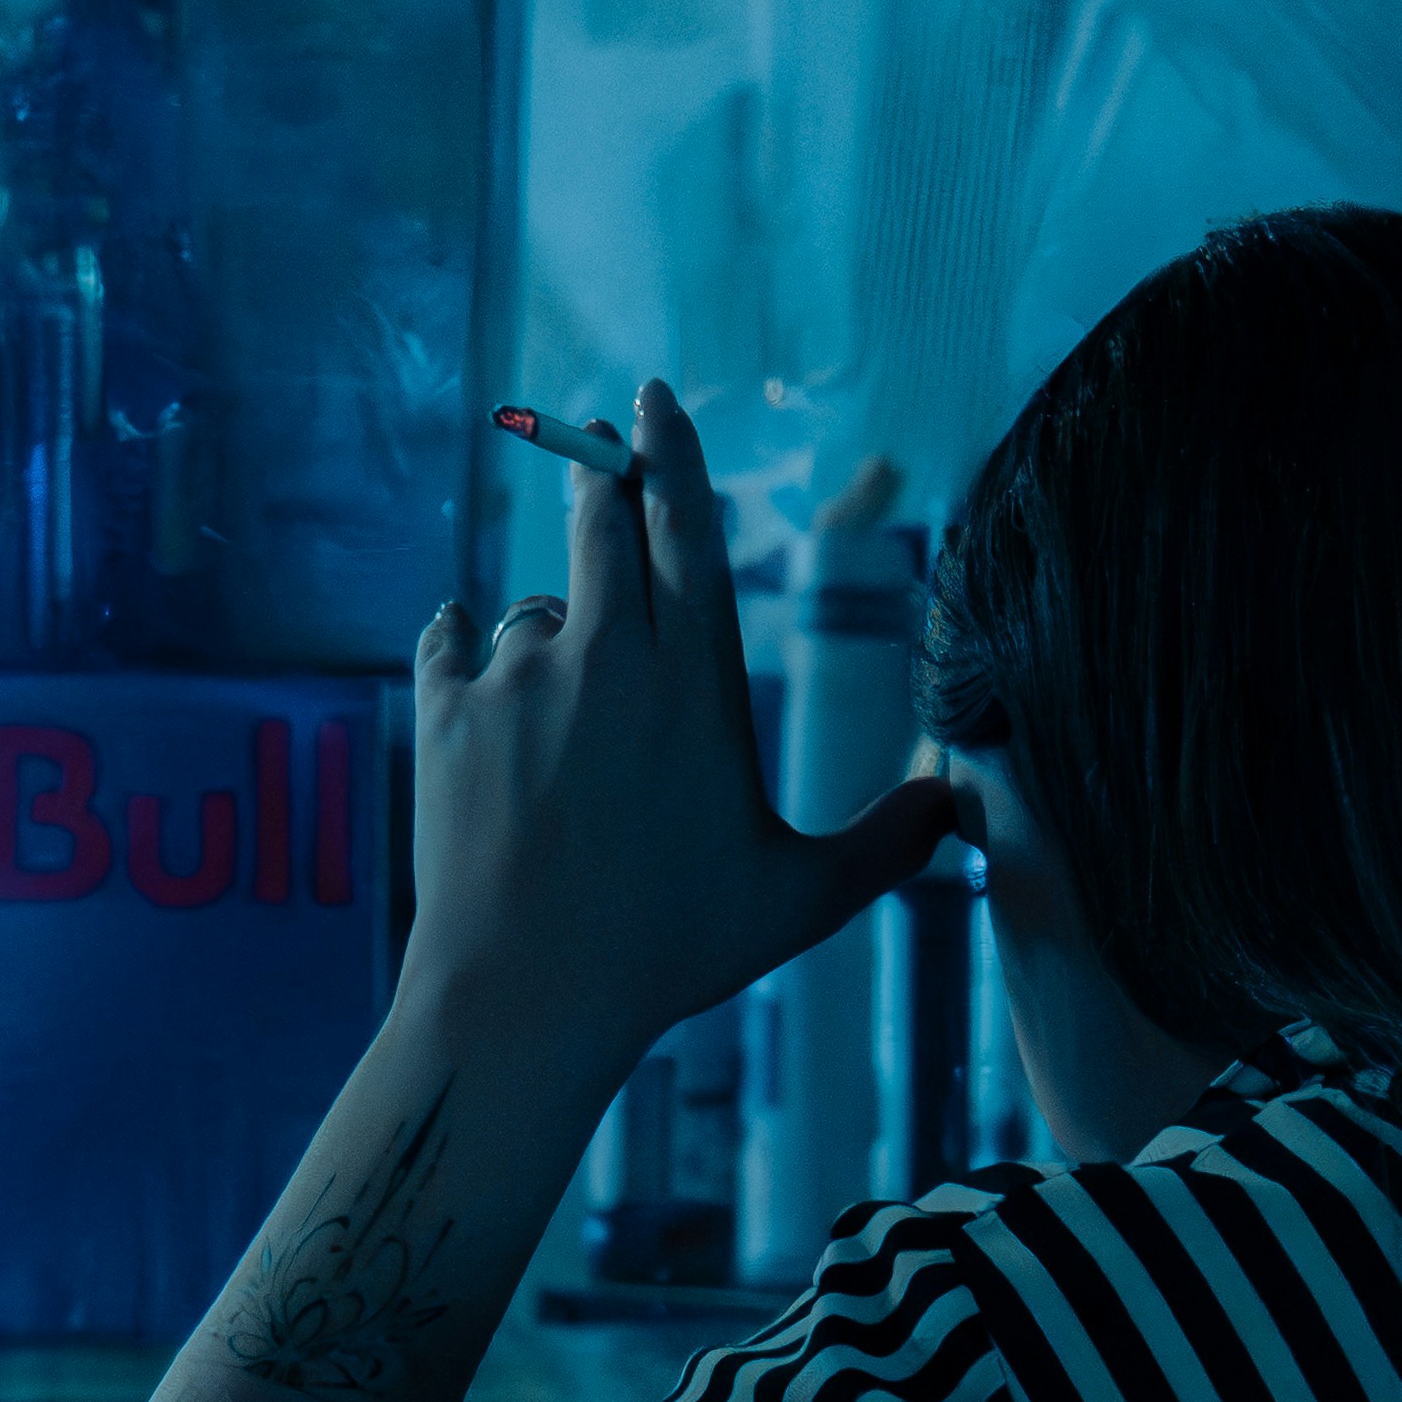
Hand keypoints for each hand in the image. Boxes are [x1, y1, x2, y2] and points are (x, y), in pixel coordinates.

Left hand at [410, 381, 948, 1101]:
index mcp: (696, 681)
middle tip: (593, 448)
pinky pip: (450, 640)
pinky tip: (470, 669)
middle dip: (597, 480)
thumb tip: (958, 808)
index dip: (668, 453)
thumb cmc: (666, 953)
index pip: (686, 528)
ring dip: (545, 629)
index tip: (650, 400)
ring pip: (529, 609)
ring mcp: (518, 680)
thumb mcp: (796, 903)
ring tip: (556, 711)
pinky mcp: (444, 713)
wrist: (525, 1001)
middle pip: (599, 525)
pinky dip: (461, 648)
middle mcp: (607, 657)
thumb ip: (883, 846)